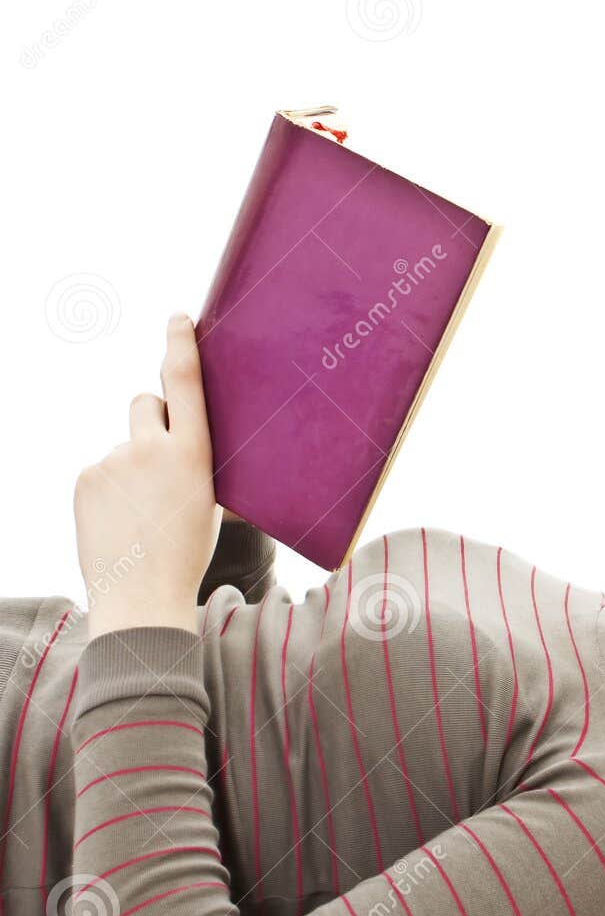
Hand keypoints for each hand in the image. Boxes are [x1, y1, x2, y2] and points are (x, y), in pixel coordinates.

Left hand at [74, 313, 221, 639]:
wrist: (141, 597)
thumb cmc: (185, 554)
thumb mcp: (208, 502)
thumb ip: (193, 463)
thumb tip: (180, 445)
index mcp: (192, 452)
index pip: (184, 381)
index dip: (180, 343)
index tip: (178, 318)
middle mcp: (150, 448)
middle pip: (144, 402)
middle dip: (150, 420)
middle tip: (159, 461)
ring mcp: (113, 462)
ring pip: (123, 445)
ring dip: (131, 467)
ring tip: (140, 513)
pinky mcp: (86, 478)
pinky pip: (101, 469)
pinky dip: (110, 489)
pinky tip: (120, 520)